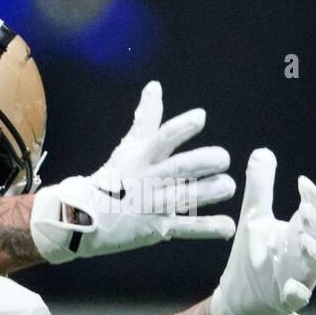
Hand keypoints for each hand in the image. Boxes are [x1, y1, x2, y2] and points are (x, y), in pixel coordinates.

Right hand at [29, 81, 235, 262]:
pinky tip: (228, 227)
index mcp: (141, 158)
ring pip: (183, 197)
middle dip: (201, 162)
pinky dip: (207, 228)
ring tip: (229, 186)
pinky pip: (185, 228)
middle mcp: (147, 180)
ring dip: (208, 192)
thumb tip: (155, 86)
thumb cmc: (114, 177)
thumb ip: (147, 118)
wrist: (86, 218)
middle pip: (177, 168)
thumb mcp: (129, 147)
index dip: (181, 128)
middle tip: (223, 158)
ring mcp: (152, 206)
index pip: (161, 138)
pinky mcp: (157, 228)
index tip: (201, 117)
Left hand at [209, 148, 315, 314]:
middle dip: (314, 223)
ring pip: (315, 266)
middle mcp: (303, 254)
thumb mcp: (253, 218)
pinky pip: (299, 297)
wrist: (238, 298)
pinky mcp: (287, 299)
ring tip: (301, 240)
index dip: (312, 198)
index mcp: (296, 232)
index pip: (312, 212)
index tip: (301, 182)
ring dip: (312, 253)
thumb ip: (260, 188)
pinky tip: (291, 286)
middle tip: (304, 210)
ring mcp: (299, 277)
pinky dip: (297, 292)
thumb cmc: (252, 257)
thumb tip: (263, 151)